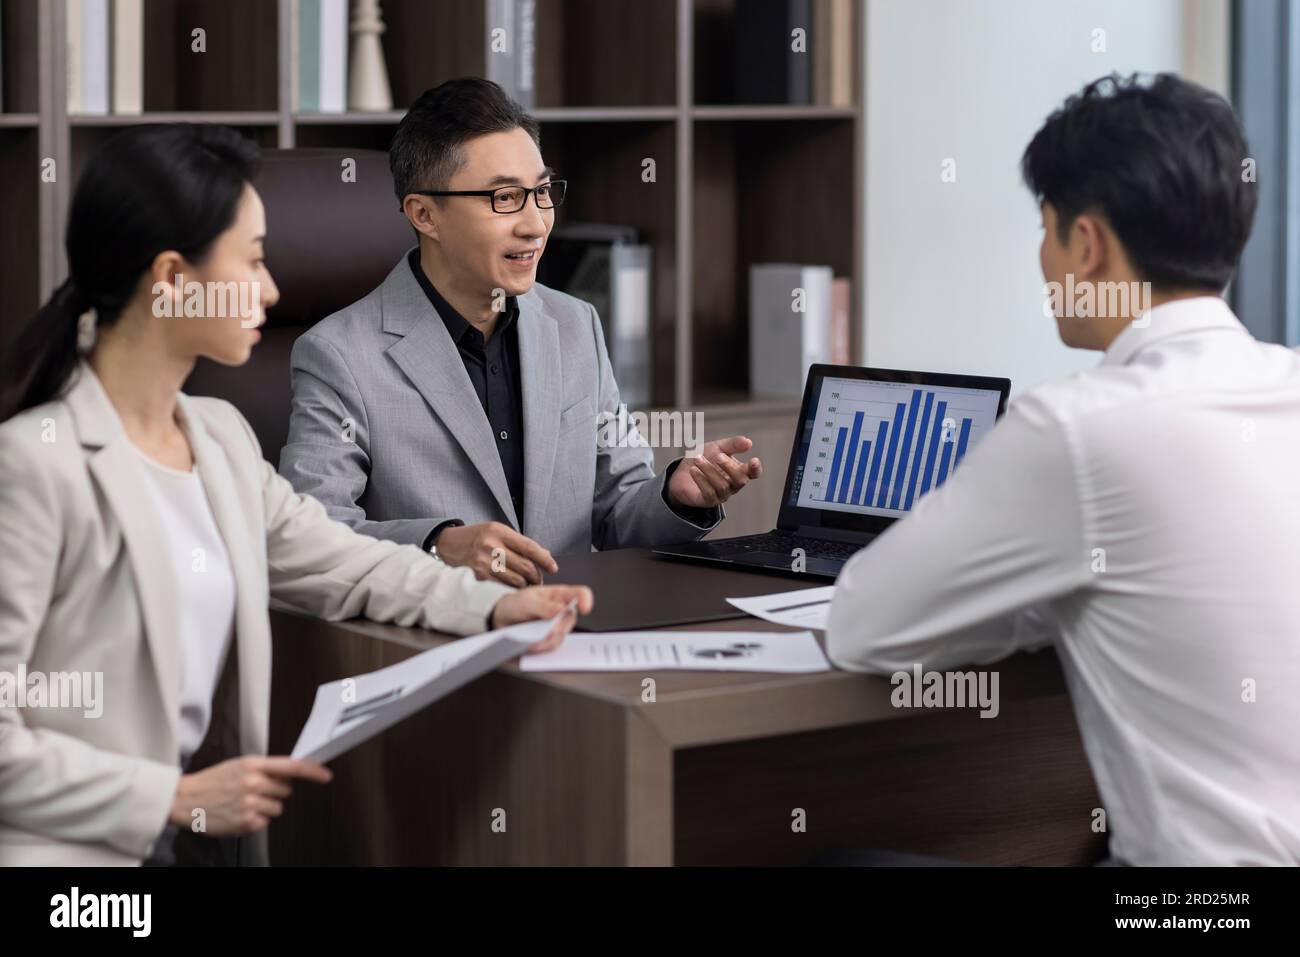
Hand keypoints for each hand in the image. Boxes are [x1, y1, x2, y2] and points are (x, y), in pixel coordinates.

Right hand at [168, 756, 332, 835]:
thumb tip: (290, 775)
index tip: (326, 775)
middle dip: (275, 792)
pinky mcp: (247, 822)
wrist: (184, 800)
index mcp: (253, 764)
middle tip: (254, 791)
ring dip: (265, 807)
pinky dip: (255, 820)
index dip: (314, 771)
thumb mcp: (239, 765)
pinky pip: (266, 822)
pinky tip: (239, 813)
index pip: (293, 766)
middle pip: (286, 791)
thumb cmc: (212, 782)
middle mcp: (254, 783)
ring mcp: (251, 804)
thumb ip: (265, 769)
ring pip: (278, 808)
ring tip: (244, 802)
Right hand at [435, 521, 558, 586]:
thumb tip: (545, 555)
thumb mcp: (496, 532)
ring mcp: (482, 562)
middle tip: (538, 580)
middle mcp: (491, 545)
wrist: (447, 545)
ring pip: (516, 580)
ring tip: (525, 585)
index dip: (544, 559)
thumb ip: (519, 543)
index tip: (553, 568)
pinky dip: (510, 590)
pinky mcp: (476, 577)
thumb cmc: (476, 538)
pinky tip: (511, 588)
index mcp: (498, 531)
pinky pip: (502, 587)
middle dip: (536, 576)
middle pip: (525, 566)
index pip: (529, 547)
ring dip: (525, 586)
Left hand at [490, 584, 594, 652]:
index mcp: (559, 596)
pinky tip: (530, 647)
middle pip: (570, 620)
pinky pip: (551, 648)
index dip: (586, 601)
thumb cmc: (516, 604)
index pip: (580, 594)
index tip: (584, 609)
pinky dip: (541, 649)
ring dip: (546, 641)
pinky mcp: (549, 642)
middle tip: (545, 631)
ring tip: (530, 643)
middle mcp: (562, 612)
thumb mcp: (526, 601)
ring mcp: (557, 628)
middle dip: (558, 628)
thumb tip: (561, 609)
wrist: (501, 619)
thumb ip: (544, 606)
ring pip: (561, 637)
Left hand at [667, 435, 763, 508]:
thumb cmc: (704, 458)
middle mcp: (733, 485)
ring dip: (709, 470)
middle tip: (718, 456)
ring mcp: (721, 495)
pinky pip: (709, 493)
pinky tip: (693, 470)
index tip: (753, 460)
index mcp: (739, 471)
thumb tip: (749, 442)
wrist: (682, 472)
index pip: (753, 473)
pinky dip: (701, 480)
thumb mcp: (718, 447)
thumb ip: (733, 444)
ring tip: (698, 458)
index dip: (755, 469)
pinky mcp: (708, 501)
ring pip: (722, 486)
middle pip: (740, 480)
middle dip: (729, 466)